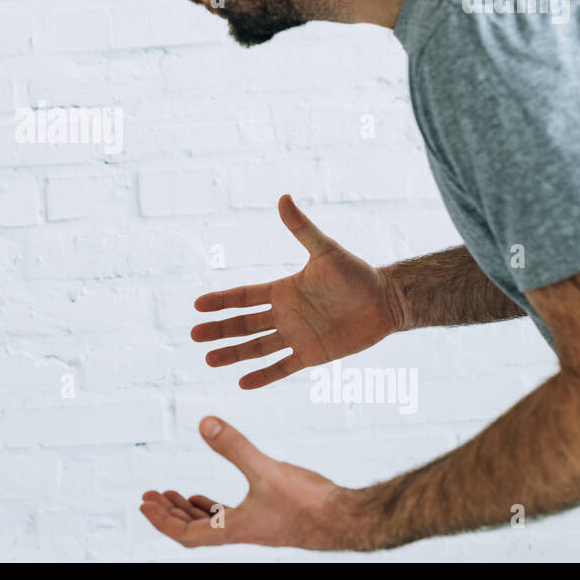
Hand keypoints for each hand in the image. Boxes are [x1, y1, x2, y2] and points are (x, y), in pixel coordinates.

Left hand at [139, 416, 356, 549]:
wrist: (347, 519)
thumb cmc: (311, 503)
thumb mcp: (267, 470)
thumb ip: (234, 446)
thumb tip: (203, 422)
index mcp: (234, 529)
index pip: (186, 534)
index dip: (162, 521)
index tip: (144, 503)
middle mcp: (240, 531)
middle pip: (193, 530)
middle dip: (169, 513)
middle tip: (149, 496)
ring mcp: (254, 524)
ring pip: (210, 523)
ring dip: (188, 510)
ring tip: (170, 495)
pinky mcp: (268, 515)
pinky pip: (229, 516)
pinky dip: (211, 506)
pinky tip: (204, 496)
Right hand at [192, 194, 401, 388]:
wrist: (385, 301)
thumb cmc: (356, 273)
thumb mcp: (326, 250)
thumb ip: (302, 228)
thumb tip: (283, 197)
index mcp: (282, 290)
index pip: (244, 296)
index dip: (221, 300)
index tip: (197, 305)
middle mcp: (284, 314)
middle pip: (243, 323)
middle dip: (219, 329)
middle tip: (194, 335)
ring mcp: (296, 336)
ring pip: (257, 348)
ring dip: (233, 354)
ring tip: (209, 360)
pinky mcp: (312, 355)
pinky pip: (282, 367)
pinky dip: (263, 376)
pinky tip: (242, 382)